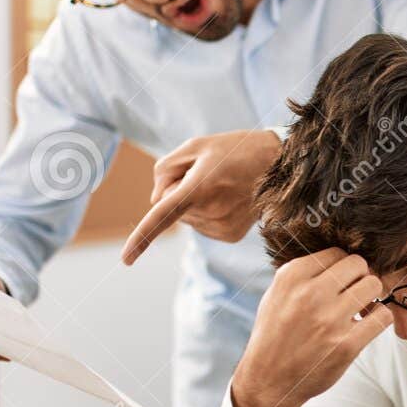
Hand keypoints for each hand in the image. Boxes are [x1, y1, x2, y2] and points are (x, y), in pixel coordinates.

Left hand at [121, 129, 280, 264]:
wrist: (280, 164)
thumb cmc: (234, 149)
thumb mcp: (194, 146)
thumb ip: (164, 170)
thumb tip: (158, 201)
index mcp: (199, 188)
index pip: (162, 216)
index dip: (141, 239)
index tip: (126, 261)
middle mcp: (211, 213)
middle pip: (171, 208)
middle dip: (178, 191)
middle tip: (207, 173)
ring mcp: (222, 228)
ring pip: (186, 219)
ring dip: (194, 202)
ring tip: (221, 184)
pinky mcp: (230, 235)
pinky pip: (202, 226)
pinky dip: (207, 212)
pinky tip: (228, 199)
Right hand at [229, 249, 391, 406]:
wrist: (268, 381)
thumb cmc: (275, 336)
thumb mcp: (275, 295)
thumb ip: (303, 274)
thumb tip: (341, 257)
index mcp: (291, 277)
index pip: (337, 253)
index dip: (343, 267)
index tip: (342, 281)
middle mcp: (310, 294)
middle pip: (358, 264)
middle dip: (360, 277)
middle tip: (354, 293)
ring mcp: (330, 320)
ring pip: (374, 285)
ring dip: (372, 296)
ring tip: (361, 308)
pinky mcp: (346, 345)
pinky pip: (382, 316)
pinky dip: (380, 317)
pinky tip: (367, 324)